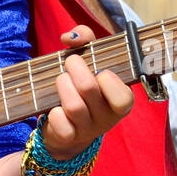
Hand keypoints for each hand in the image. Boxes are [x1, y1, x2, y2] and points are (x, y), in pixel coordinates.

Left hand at [40, 25, 132, 158]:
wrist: (67, 125)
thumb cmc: (82, 84)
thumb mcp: (89, 59)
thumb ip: (85, 38)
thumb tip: (70, 37)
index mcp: (121, 100)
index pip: (123, 96)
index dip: (107, 79)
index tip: (99, 70)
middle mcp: (108, 118)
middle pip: (89, 88)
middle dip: (74, 67)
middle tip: (70, 62)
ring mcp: (88, 130)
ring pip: (73, 105)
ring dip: (62, 85)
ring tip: (61, 80)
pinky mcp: (68, 137)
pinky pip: (59, 121)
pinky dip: (53, 111)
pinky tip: (55, 107)